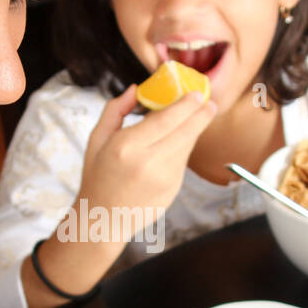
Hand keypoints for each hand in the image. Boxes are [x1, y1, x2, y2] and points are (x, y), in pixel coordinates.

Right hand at [77, 84, 216, 228]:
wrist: (104, 219)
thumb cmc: (98, 177)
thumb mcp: (96, 140)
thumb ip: (115, 110)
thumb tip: (135, 89)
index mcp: (126, 147)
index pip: (164, 120)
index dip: (185, 105)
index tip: (197, 94)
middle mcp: (148, 163)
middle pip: (184, 132)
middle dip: (201, 115)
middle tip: (211, 102)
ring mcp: (164, 178)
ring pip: (187, 146)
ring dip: (195, 129)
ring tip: (201, 115)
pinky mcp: (173, 188)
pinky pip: (183, 160)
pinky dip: (185, 147)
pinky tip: (180, 140)